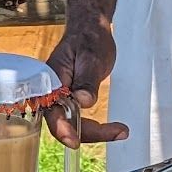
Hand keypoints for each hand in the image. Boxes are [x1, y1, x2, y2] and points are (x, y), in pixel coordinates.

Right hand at [45, 19, 128, 145]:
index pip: (52, 111)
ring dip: (94, 132)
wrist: (90, 30)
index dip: (62, 129)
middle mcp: (51, 92)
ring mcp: (60, 97)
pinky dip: (93, 126)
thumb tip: (83, 102)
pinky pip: (77, 118)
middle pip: (62, 123)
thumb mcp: (92, 58)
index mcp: (50, 80)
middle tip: (117, 132)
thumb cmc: (89, 39)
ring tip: (120, 131)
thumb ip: (86, 81)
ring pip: (71, 123)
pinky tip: (112, 128)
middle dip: (88, 133)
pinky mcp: (70, 100)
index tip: (74, 141)